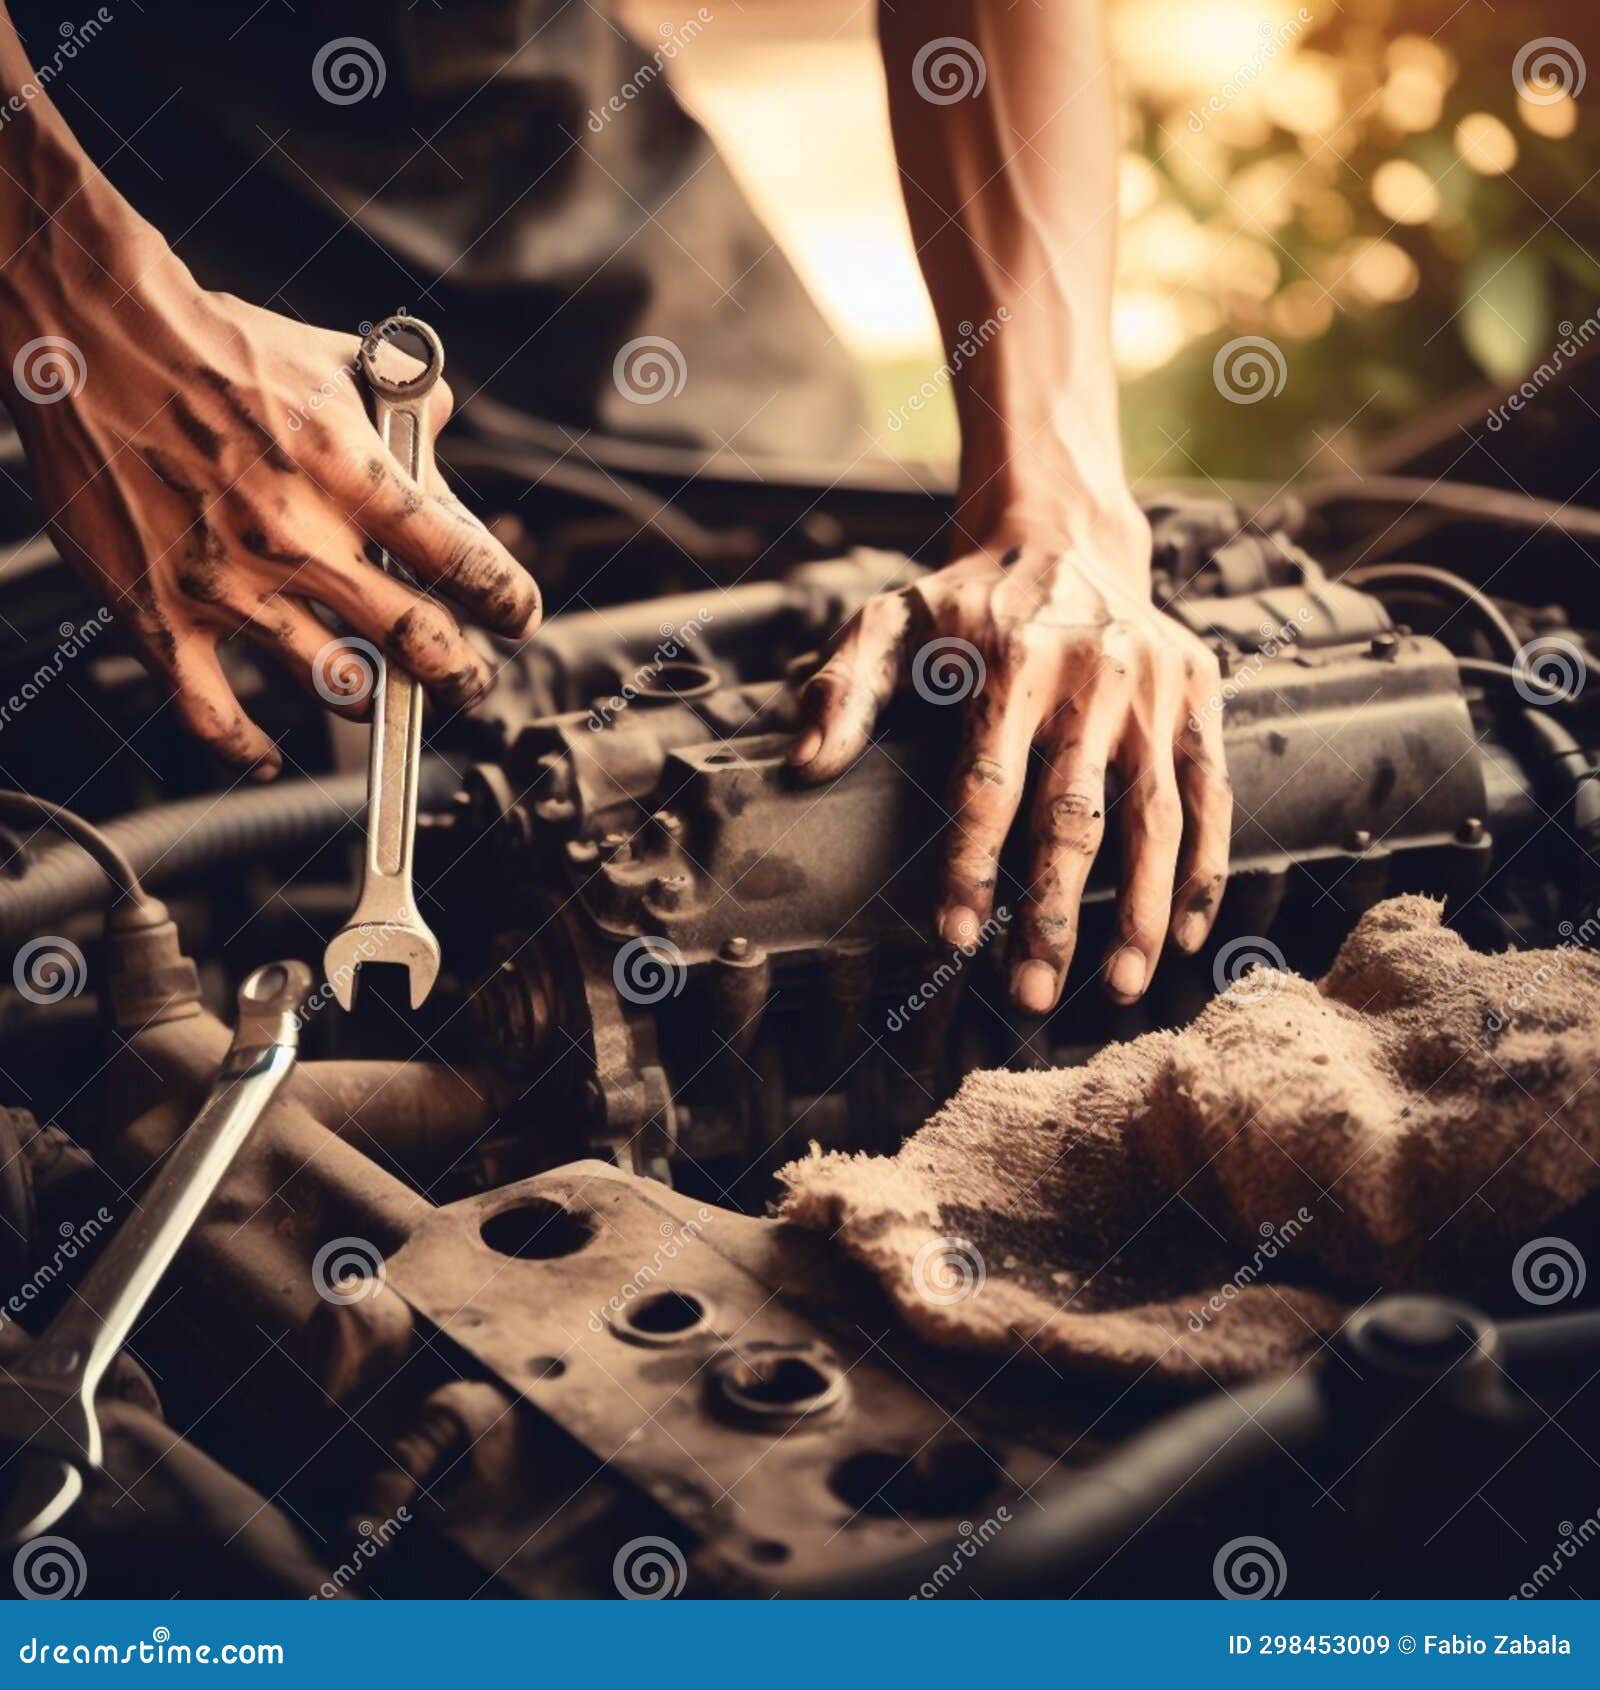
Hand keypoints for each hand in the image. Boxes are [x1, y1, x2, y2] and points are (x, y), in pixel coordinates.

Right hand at [1, 244, 539, 777]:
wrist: (89, 335)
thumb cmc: (213, 342)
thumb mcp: (329, 359)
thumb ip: (397, 404)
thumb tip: (439, 429)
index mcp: (350, 476)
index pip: (463, 562)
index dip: (507, 602)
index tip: (517, 618)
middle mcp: (297, 538)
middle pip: (417, 643)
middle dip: (459, 676)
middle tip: (467, 682)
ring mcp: (228, 584)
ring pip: (334, 687)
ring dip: (372, 704)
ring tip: (381, 699)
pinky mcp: (158, 611)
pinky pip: (211, 713)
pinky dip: (245, 748)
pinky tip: (267, 755)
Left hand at [788, 509, 1232, 1012]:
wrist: (1065, 538)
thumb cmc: (966, 601)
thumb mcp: (891, 620)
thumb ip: (844, 688)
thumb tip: (804, 767)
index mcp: (1012, 660)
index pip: (989, 783)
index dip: (971, 865)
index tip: (956, 938)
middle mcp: (1093, 675)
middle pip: (1075, 814)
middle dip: (1055, 914)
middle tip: (1032, 995)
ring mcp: (1156, 689)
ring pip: (1155, 817)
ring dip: (1139, 911)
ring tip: (1119, 987)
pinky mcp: (1200, 696)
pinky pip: (1211, 796)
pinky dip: (1203, 869)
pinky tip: (1183, 934)